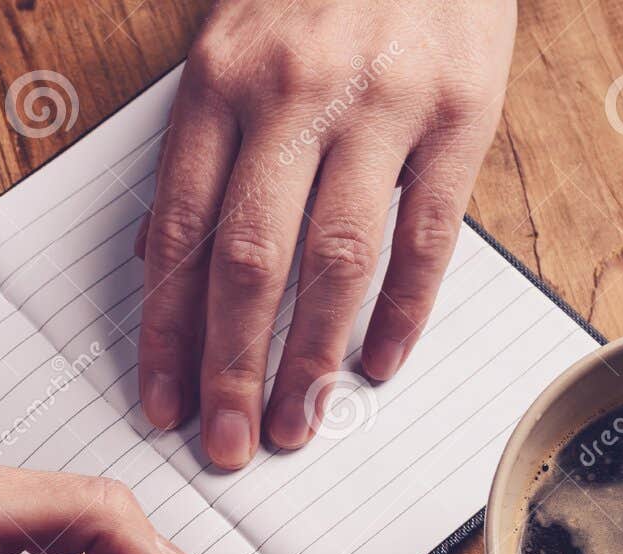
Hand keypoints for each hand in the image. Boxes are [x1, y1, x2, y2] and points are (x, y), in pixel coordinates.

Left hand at [136, 0, 515, 467]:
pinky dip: (404, 311)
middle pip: (251, 262)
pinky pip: (426, 235)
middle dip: (232, 369)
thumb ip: (198, 148)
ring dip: (312, 359)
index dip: (169, 331)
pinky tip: (378, 366)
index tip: (162, 400)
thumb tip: (164, 259)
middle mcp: (295, 94)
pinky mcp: (460, 112)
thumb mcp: (227, 41)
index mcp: (221, 79)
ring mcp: (383, 104)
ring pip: (338, 260)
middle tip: (226, 443)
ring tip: (295, 425)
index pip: (182, 232)